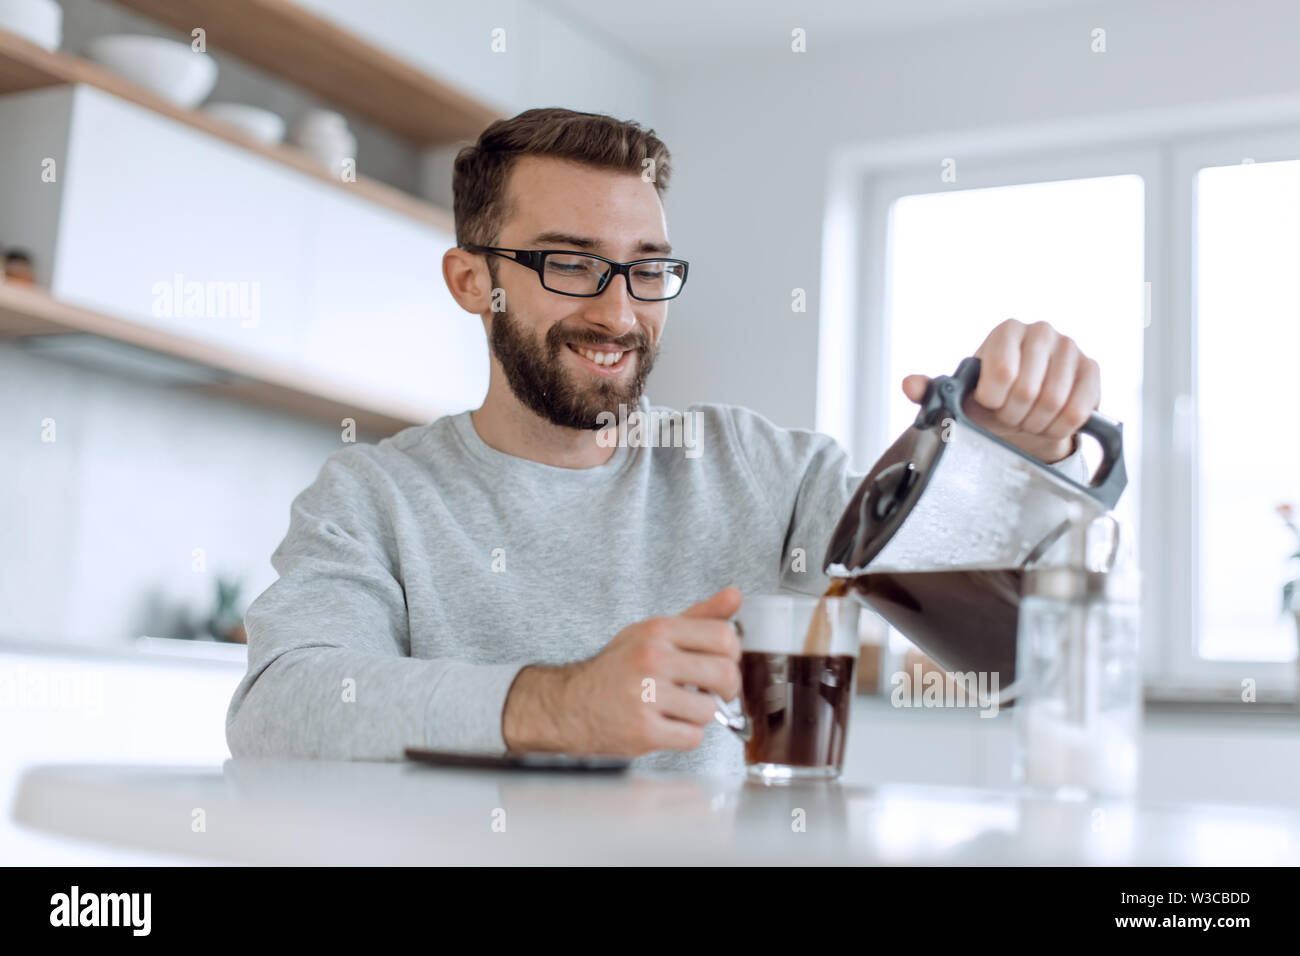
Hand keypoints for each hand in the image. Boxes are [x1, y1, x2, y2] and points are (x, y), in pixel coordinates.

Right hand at [501, 587, 742, 755]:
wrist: (570, 705)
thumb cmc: (618, 669)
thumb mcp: (652, 633)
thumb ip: (698, 616)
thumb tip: (734, 595)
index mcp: (657, 631)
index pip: (724, 636)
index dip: (732, 653)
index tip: (722, 662)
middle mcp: (651, 659)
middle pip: (725, 673)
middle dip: (726, 688)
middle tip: (711, 691)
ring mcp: (646, 696)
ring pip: (710, 711)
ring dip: (700, 715)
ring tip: (678, 708)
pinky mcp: (643, 731)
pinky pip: (692, 737)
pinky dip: (685, 736)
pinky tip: (667, 725)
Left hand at [901, 319, 1099, 463]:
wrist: (1024, 409)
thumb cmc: (988, 398)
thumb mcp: (959, 395)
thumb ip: (930, 390)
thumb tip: (909, 385)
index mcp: (1006, 332)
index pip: (1001, 373)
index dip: (994, 402)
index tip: (991, 405)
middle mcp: (1041, 332)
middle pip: (1028, 391)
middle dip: (1014, 416)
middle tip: (1010, 416)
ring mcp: (1071, 348)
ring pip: (1055, 404)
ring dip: (1036, 423)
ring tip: (1027, 418)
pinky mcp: (1092, 370)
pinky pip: (1078, 410)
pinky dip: (1060, 427)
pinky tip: (1049, 422)